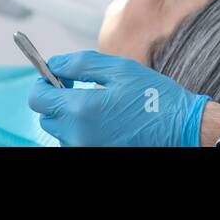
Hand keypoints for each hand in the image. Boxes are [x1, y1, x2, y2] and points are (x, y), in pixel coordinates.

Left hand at [27, 50, 208, 146]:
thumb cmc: (155, 98)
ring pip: (60, 130)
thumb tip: (53, 64)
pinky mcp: (94, 155)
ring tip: (100, 105)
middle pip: (46, 115)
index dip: (43, 81)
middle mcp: (78, 135)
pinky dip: (81, 130)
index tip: (56, 75)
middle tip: (82, 87)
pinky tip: (105, 120)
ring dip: (70, 115)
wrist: (181, 129)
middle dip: (58, 98)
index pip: (38, 97)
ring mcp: (85, 150)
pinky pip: (75, 142)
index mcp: (82, 109)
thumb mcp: (119, 69)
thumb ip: (80, 64)